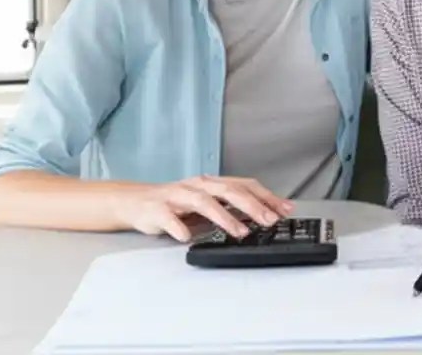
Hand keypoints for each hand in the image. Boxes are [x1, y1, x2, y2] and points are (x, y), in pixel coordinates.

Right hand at [115, 175, 293, 241]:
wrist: (136, 202)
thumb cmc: (175, 204)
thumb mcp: (208, 203)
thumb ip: (231, 208)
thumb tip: (263, 216)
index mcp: (211, 183)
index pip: (244, 184)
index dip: (266, 196)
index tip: (285, 209)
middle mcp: (197, 185)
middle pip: (229, 190)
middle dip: (252, 205)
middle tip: (269, 220)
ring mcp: (177, 196)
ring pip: (203, 202)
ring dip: (224, 217)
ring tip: (240, 231)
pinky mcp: (157, 210)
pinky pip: (170, 219)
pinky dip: (179, 228)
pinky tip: (187, 237)